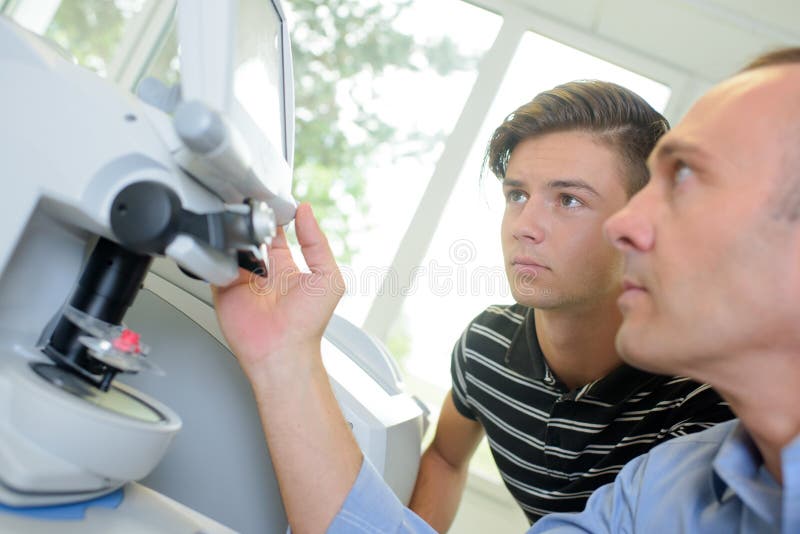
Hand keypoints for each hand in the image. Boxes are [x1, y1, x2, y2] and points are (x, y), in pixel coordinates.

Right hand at [212, 203, 343, 374]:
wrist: (282, 351)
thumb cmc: (308, 324)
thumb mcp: (328, 277)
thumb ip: (317, 243)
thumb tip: (307, 212)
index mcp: (287, 267)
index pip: (278, 232)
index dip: (274, 216)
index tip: (271, 201)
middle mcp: (264, 272)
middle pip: (251, 236)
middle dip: (250, 222)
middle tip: (251, 212)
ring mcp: (242, 279)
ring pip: (231, 246)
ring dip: (234, 235)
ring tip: (240, 229)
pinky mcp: (223, 288)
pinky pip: (214, 264)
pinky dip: (217, 253)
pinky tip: (226, 247)